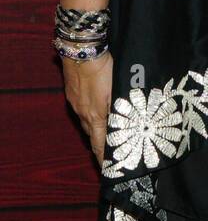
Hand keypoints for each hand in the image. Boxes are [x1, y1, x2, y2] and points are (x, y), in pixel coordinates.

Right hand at [61, 49, 112, 166]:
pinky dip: (89, 113)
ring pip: (86, 121)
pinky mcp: (71, 93)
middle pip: (92, 134)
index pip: (98, 144)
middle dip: (100, 143)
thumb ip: (118, 111)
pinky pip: (80, 109)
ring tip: (104, 129)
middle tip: (111, 149)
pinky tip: (95, 106)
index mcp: (95, 116)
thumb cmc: (103, 70)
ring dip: (95, 127)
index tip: (107, 169)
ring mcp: (75, 103)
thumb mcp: (117, 92)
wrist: (82, 51)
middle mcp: (82, 113)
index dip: (102, 158)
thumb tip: (122, 127)